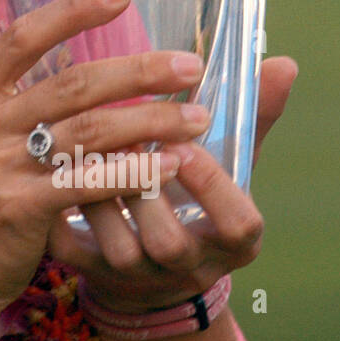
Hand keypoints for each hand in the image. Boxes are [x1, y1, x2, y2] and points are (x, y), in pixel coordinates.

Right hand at [0, 0, 215, 317]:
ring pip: (90, 131)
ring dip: (151, 121)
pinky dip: (135, 171)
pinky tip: (171, 165)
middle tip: (189, 65)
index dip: (74, 11)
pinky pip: (90, 181)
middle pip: (72, 83)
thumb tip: (82, 70)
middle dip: (139, 71)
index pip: (24, 37)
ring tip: (197, 118)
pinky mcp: (18, 207)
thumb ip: (18, 105)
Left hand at [48, 57, 297, 313]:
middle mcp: (188, 265)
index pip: (239, 225)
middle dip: (147, 189)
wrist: (145, 261)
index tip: (185, 144)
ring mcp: (139, 276)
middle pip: (170, 242)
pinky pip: (74, 251)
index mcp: (231, 240)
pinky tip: (56, 170)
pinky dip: (63, 209)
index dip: (213, 186)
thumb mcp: (227, 160)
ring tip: (88, 150)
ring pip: (121, 249)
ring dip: (102, 194)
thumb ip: (252, 116)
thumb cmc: (193, 194)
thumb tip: (283, 64)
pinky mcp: (92, 273)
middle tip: (125, 144)